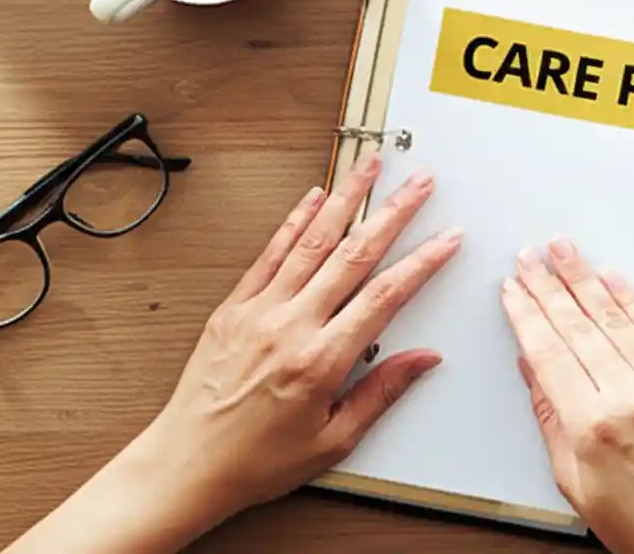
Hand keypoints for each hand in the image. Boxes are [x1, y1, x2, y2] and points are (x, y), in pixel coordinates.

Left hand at [6, 153, 460, 552]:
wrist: (187, 465)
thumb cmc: (256, 461)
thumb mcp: (334, 440)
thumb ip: (382, 392)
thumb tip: (423, 360)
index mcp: (320, 361)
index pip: (385, 296)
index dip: (422, 262)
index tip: (446, 239)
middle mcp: (289, 327)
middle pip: (355, 255)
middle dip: (394, 212)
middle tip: (419, 184)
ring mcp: (258, 311)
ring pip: (312, 241)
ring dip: (346, 199)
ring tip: (368, 168)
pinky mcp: (233, 308)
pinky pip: (269, 254)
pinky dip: (294, 222)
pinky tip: (313, 199)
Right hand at [501, 241, 633, 553]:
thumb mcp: (573, 482)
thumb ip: (550, 420)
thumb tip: (533, 371)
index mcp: (590, 425)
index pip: (548, 351)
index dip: (526, 314)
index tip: (511, 289)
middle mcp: (627, 397)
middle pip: (576, 326)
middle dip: (548, 285)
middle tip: (528, 257)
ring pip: (614, 318)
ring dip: (584, 278)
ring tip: (563, 250)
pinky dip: (632, 300)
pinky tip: (612, 278)